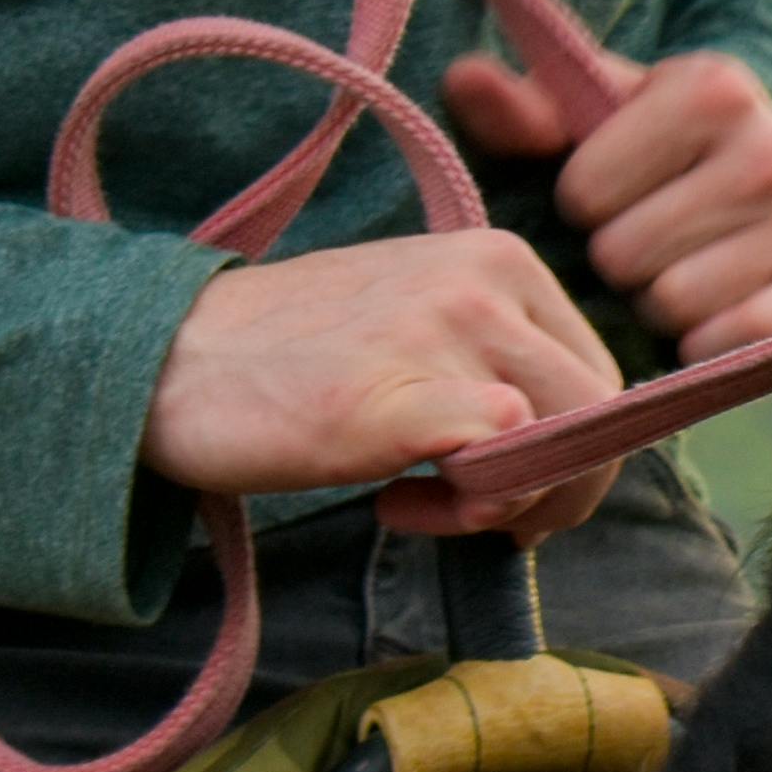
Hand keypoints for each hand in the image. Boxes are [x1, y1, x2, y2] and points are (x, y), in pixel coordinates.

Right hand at [144, 232, 617, 540]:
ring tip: (419, 503)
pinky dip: (463, 508)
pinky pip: (493, 456)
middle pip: (598, 416)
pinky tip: (392, 504)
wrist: (168, 359)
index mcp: (503, 258)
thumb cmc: (297, 357)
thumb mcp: (423, 323)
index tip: (499, 483)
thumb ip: (502, 366)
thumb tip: (572, 450)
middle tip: (469, 513)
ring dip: (505, 505)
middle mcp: (486, 282)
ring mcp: (440, 333)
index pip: (603, 377)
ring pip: (559, 444)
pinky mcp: (390, 396)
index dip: (570, 453)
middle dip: (552, 491)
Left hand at [445, 50, 771, 358]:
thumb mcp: (591, 121)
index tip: (615, 189)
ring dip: (661, 302)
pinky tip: (720, 308)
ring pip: (673, 304)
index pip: (585, 191)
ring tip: (684, 268)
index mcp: (712, 87)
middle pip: (626, 254)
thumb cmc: (653, 152)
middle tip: (652, 239)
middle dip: (621, 258)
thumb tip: (464, 80)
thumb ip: (519, 109)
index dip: (582, 202)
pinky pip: (732, 344)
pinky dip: (708, 342)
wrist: (768, 180)